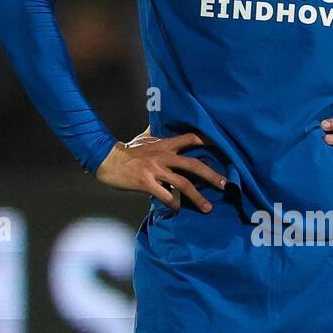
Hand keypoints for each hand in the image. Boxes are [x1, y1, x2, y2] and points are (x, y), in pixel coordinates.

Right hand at [96, 129, 226, 211]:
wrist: (108, 160)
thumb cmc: (128, 150)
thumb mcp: (145, 138)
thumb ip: (158, 134)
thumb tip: (163, 123)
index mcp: (165, 145)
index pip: (191, 138)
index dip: (207, 140)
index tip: (223, 146)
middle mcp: (164, 156)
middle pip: (193, 165)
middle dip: (211, 175)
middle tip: (224, 184)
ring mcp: (156, 170)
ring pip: (183, 184)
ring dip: (197, 197)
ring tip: (208, 207)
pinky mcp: (147, 183)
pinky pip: (165, 195)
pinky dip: (173, 204)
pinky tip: (178, 210)